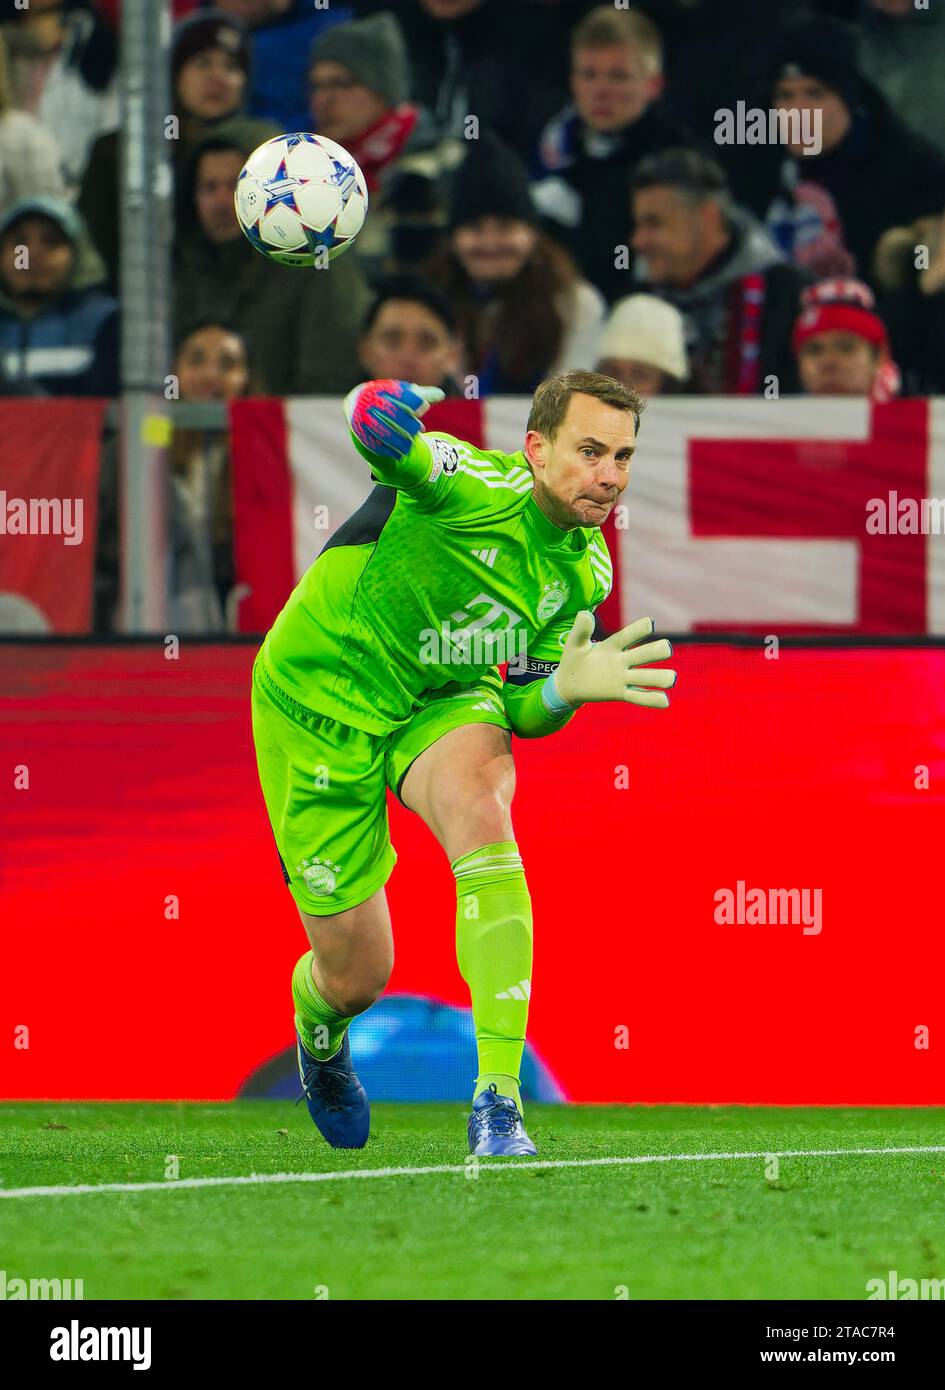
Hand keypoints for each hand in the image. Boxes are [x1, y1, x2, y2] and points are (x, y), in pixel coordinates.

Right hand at [343, 379, 443, 459]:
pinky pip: (374, 444)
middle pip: (391, 413)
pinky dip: (388, 450)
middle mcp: (368, 402)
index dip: (413, 399)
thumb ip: (422, 395)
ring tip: (411, 443)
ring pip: (382, 431)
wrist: (359, 407)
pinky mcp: (360, 433)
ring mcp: (361, 418)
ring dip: (399, 440)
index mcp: (379, 389)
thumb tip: (441, 394)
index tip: (424, 405)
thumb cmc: (388, 399)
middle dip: (408, 422)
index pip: (398, 393)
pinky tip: (400, 454)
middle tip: (419, 428)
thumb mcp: (403, 394)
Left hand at [548, 612, 676, 709]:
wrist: (569, 684)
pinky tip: (665, 701)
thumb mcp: (574, 644)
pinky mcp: (620, 694)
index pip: (627, 636)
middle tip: (666, 648)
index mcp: (612, 646)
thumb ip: (580, 630)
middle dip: (655, 652)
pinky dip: (651, 699)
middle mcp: (622, 661)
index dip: (638, 629)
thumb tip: (584, 614)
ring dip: (659, 677)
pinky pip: (638, 697)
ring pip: (645, 677)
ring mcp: (622, 678)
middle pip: (642, 655)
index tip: (650, 623)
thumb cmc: (574, 660)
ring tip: (672, 678)